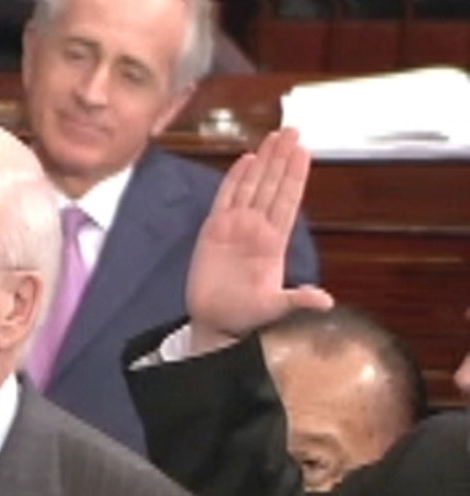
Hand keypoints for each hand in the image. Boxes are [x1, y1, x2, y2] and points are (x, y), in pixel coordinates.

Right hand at [187, 128, 332, 351]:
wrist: (215, 322)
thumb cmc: (245, 316)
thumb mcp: (274, 308)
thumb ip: (297, 300)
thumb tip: (325, 302)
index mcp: (274, 242)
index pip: (287, 201)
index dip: (295, 176)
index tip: (304, 151)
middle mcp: (257, 229)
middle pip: (272, 186)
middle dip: (281, 158)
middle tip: (291, 130)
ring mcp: (235, 228)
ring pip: (251, 186)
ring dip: (263, 161)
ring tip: (273, 136)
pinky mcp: (212, 231)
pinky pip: (224, 199)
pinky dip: (234, 179)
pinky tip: (245, 160)